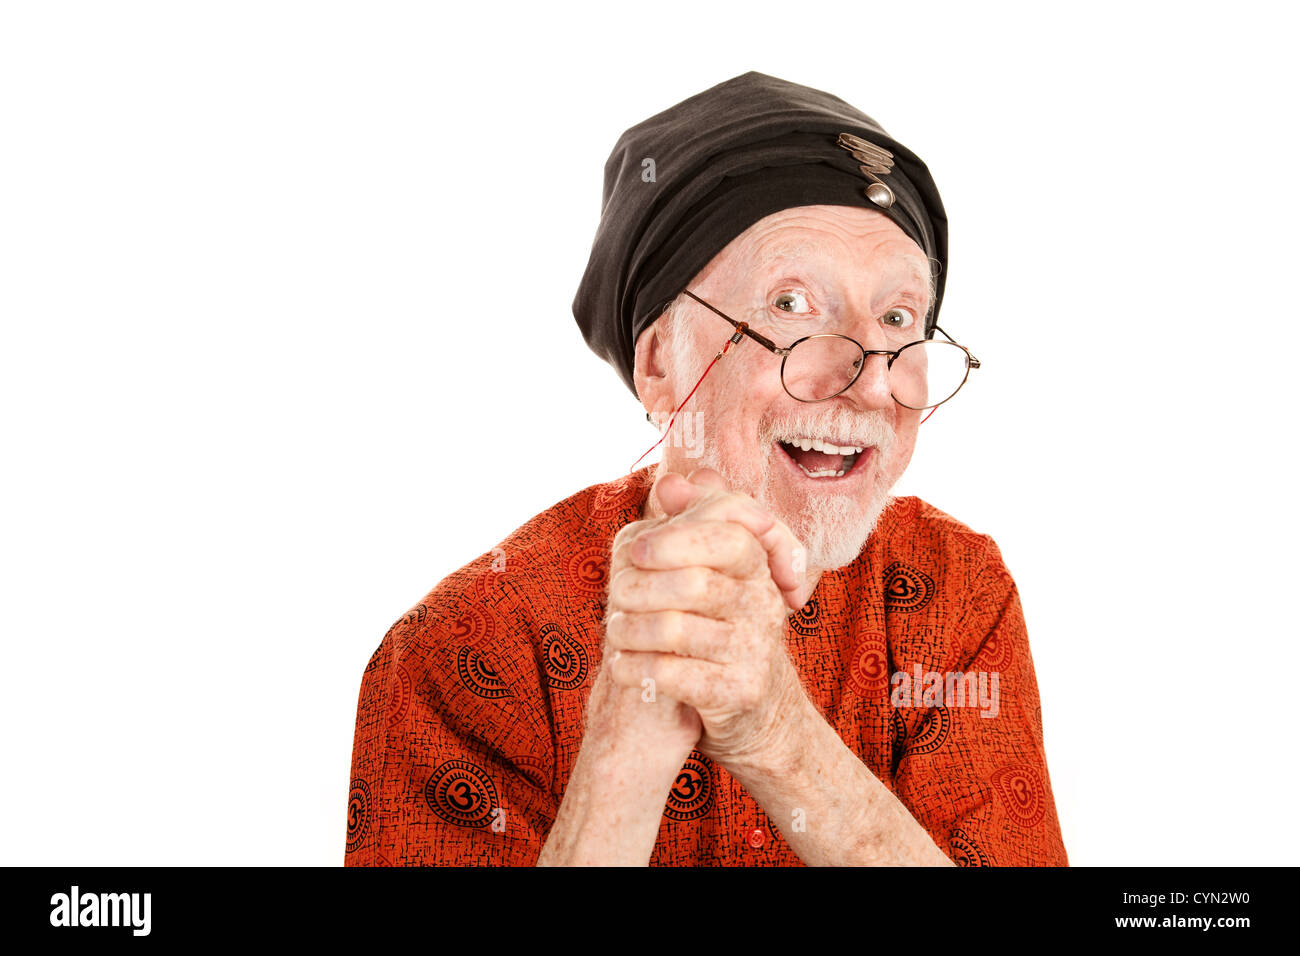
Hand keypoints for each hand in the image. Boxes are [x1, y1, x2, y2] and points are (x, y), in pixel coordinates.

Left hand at [604, 468, 812, 767]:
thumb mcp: (709, 572)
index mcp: (756, 568)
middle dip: (640, 587)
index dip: (676, 539)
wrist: (750, 706)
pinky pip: (674, 675)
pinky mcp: (741, 693)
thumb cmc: (717, 627)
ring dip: (630, 629)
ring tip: (614, 630)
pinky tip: (621, 665)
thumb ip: (690, 524)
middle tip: (615, 593)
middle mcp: (764, 606)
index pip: (729, 536)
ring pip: (677, 630)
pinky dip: (635, 668)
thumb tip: (672, 483)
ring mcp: (756, 652)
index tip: (636, 551)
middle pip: (696, 583)